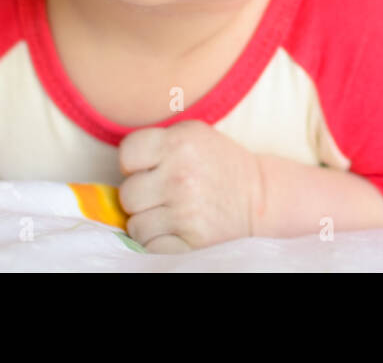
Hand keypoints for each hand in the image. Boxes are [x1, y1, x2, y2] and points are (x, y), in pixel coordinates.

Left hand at [117, 120, 263, 252]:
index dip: (134, 164)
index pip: (127, 154)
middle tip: (160, 195)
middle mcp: (180, 177)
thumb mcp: (194, 135)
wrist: (260, 198)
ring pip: (135, 226)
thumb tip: (122, 166)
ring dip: (148, 222)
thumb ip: (158, 142)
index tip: (148, 169)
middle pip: (127, 195)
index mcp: (179, 143)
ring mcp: (185, 213)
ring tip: (169, 213)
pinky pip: (150, 247)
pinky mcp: (191, 242)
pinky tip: (175, 230)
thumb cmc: (220, 164)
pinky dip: (158, 242)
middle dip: (140, 196)